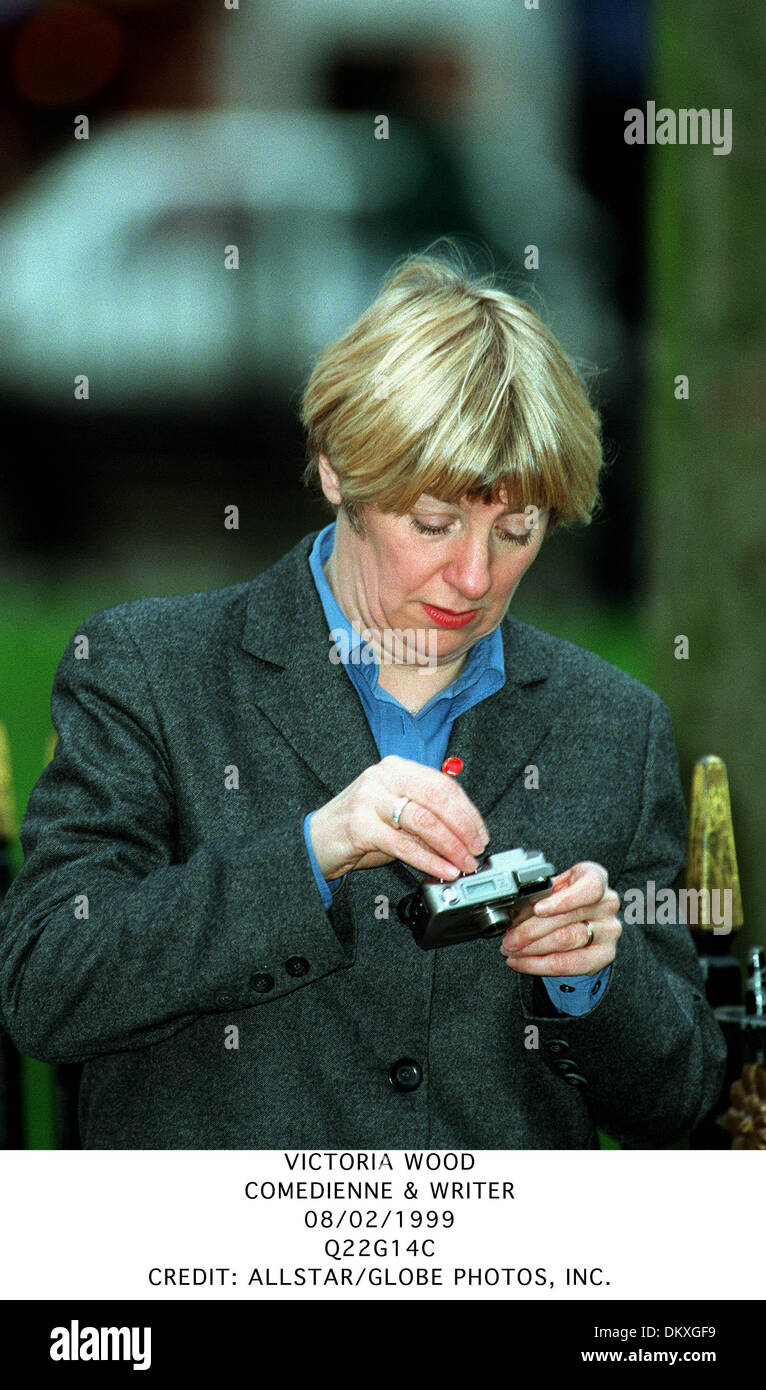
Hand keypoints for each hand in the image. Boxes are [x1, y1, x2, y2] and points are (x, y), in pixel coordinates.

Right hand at [308, 754, 489, 881]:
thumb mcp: (396, 816)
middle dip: (463, 828)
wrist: (315, 841)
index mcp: (397, 768)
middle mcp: (384, 777)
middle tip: (476, 850)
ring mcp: (370, 799)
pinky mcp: (360, 826)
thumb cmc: (359, 827)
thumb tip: (465, 837)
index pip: (443, 785)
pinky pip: (403, 845)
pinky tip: (442, 870)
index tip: (481, 834)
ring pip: (424, 820)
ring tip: (463, 863)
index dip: (468, 812)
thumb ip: (427, 819)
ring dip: (450, 846)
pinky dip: (428, 860)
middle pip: (438, 798)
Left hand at [500, 861, 620, 975]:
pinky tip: (523, 962)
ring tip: (512, 950)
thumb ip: (542, 893)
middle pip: (567, 919)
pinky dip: (539, 965)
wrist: (587, 919)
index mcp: (596, 878)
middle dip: (531, 931)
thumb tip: (515, 909)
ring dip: (531, 949)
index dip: (562, 900)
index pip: (588, 888)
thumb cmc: (567, 898)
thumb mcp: (556, 886)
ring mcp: (609, 930)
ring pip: (565, 941)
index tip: (537, 909)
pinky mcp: (604, 954)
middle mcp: (607, 903)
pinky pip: (568, 964)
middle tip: (509, 938)